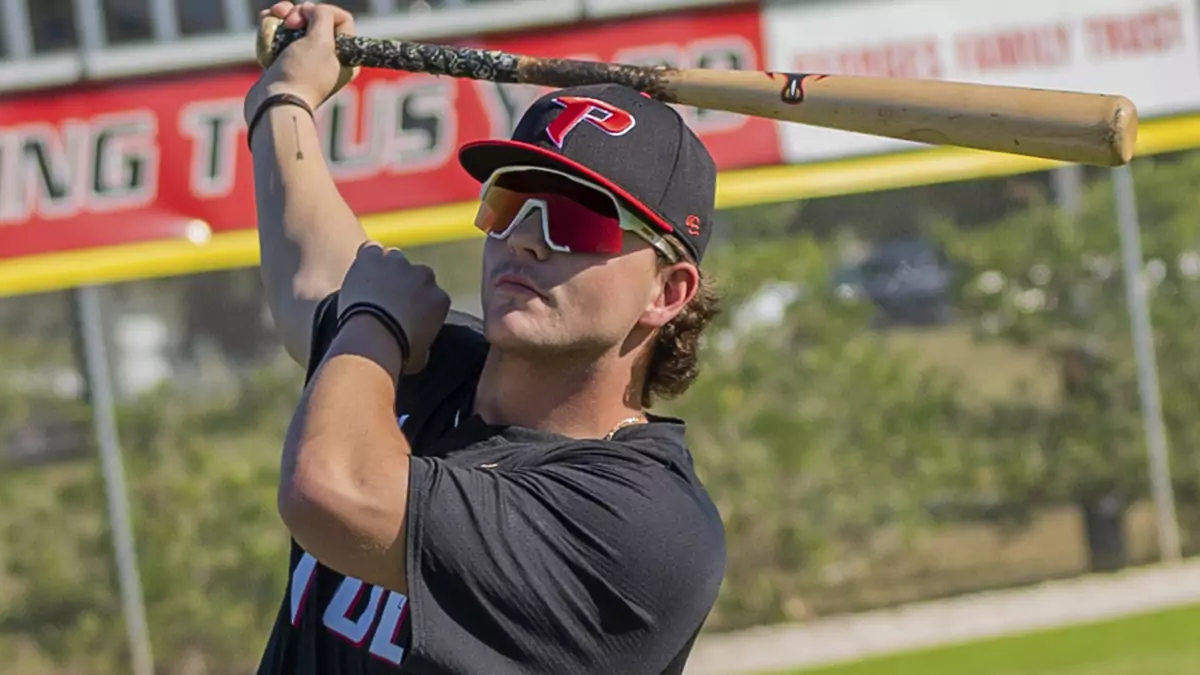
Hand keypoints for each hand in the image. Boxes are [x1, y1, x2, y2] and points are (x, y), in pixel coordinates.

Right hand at [245, 2, 358, 121]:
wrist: (274, 104)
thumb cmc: (301, 75)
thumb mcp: (322, 41)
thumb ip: (323, 16)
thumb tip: (313, 10)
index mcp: (345, 56)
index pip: (342, 19)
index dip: (323, 11)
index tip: (307, 18)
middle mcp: (327, 57)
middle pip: (315, 19)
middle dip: (298, 12)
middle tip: (289, 23)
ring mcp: (303, 59)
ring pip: (293, 24)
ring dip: (281, 16)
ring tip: (274, 18)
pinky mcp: (281, 61)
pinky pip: (277, 34)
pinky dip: (270, 27)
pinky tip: (266, 23)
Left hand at [339, 243, 451, 373]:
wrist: (373, 337)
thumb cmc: (398, 352)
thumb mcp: (420, 356)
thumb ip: (424, 344)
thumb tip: (421, 347)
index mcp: (440, 299)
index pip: (432, 296)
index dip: (418, 305)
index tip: (406, 315)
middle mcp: (424, 276)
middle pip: (417, 274)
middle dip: (406, 285)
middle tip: (388, 301)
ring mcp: (398, 264)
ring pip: (395, 259)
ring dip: (387, 269)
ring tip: (373, 287)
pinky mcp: (372, 258)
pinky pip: (371, 249)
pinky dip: (367, 258)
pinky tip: (361, 270)